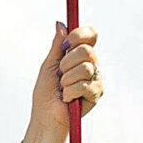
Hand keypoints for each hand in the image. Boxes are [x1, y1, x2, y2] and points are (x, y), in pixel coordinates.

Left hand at [22, 23, 102, 142]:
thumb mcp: (49, 66)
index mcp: (79, 56)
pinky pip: (85, 84)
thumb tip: (61, 24)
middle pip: (87, 50)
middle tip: (59, 74)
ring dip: (66, 79)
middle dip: (67, 62)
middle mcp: (91, 64)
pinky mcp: (97, 93)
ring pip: (85, 67)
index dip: (80, 35)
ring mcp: (96, 78)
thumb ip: (57, 46)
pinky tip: (67, 99)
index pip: (90, 35)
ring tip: (61, 89)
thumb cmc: (45, 94)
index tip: (66, 43)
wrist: (45, 118)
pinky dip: (70, 92)